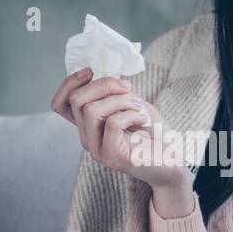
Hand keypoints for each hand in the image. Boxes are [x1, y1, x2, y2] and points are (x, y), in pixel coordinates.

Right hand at [51, 68, 188, 188]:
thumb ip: (113, 92)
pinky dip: (130, 114)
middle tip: (128, 87)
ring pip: (91, 110)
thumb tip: (104, 75)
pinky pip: (112, 123)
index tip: (91, 71)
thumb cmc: (153, 131)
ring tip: (138, 106)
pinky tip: (142, 119)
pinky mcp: (111, 156)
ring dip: (119, 100)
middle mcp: (87, 137)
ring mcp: (97, 149)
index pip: (60, 104)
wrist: (172, 160)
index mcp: (88, 124)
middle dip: (104, 84)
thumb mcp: (130, 103)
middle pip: (77, 99)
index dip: (69, 83)